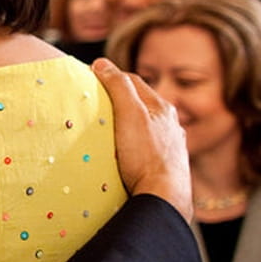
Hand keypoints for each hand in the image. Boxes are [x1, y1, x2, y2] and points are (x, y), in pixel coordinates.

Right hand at [92, 58, 190, 218]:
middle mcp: (170, 125)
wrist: (164, 198)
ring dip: (128, 125)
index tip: (89, 77)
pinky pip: (147, 149)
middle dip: (120, 100)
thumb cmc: (146, 156)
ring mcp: (170, 147)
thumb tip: (102, 63)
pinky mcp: (165, 168)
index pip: (133, 81)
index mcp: (163, 108)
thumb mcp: (129, 115)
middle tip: (95, 103)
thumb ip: (118, 87)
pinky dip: (134, 146)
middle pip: (141, 105)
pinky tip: (125, 155)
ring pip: (145, 128)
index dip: (110, 76)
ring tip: (108, 130)